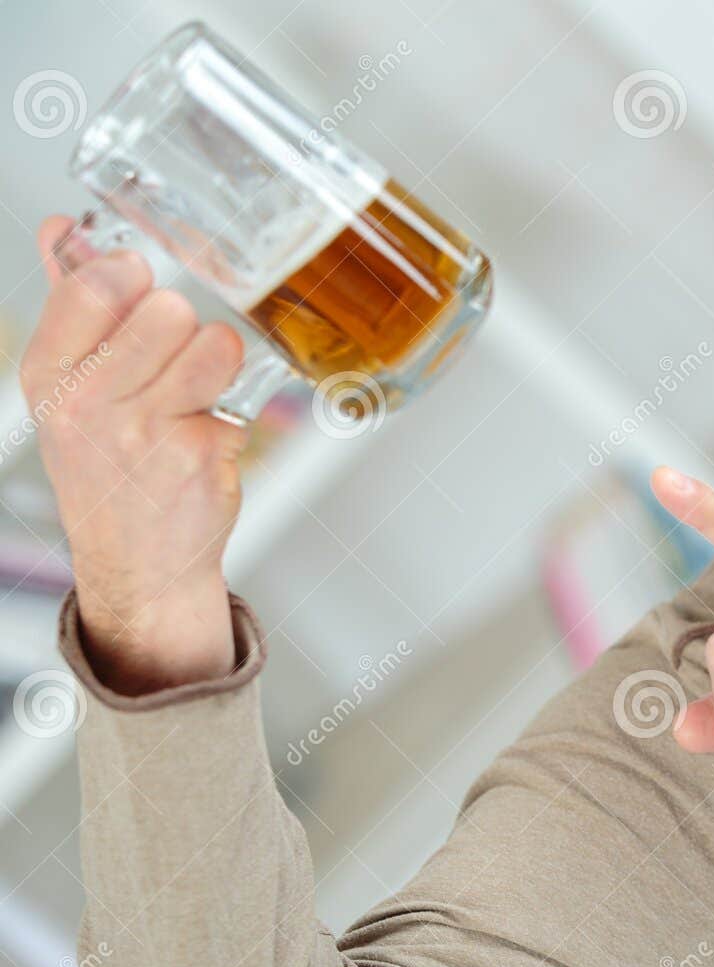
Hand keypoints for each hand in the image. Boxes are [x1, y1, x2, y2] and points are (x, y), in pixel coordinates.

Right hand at [19, 217, 248, 693]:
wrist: (137, 561)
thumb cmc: (107, 467)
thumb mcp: (67, 387)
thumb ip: (71, 304)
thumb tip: (62, 231)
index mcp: (50, 374)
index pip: (95, 285)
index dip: (132, 275)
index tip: (139, 288)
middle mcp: (90, 402)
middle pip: (167, 308)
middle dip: (181, 325)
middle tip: (170, 359)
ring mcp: (145, 430)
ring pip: (214, 344)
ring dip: (215, 361)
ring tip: (193, 391)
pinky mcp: (198, 453)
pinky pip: (237, 396)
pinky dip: (229, 411)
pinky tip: (202, 435)